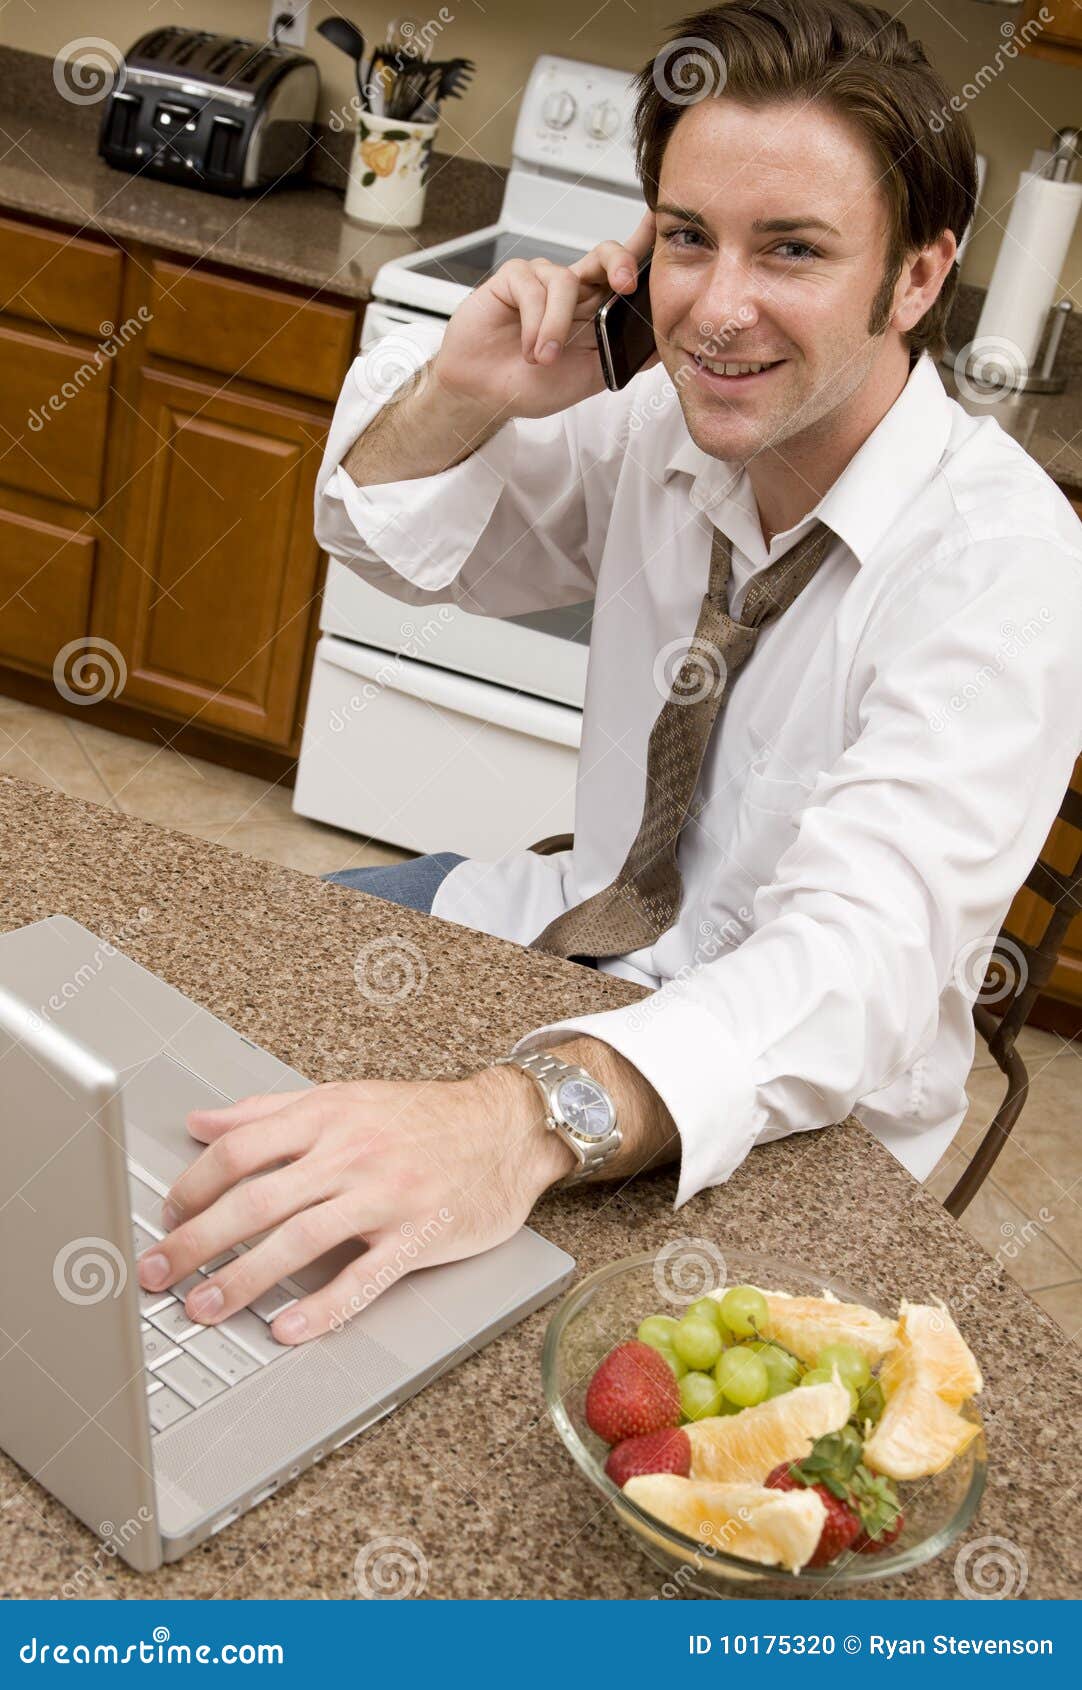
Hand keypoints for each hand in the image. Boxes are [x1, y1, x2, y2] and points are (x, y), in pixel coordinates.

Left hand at [136, 1065, 571, 1344]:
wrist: (507, 1127)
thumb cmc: (425, 1117)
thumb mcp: (344, 1098)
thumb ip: (269, 1111)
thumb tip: (203, 1122)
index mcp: (328, 1116)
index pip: (241, 1150)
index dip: (194, 1186)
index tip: (168, 1216)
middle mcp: (351, 1153)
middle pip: (257, 1201)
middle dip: (198, 1242)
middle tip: (161, 1274)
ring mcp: (385, 1195)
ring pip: (299, 1241)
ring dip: (243, 1280)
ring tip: (206, 1307)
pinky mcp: (417, 1236)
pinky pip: (361, 1278)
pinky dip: (319, 1308)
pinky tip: (285, 1328)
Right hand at [433, 208, 656, 420]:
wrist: (486, 395)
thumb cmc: (532, 385)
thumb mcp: (590, 377)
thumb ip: (622, 356)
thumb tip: (662, 344)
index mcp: (593, 307)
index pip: (623, 270)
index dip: (644, 243)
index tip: (662, 221)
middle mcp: (570, 289)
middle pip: (605, 255)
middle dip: (620, 261)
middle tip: (625, 285)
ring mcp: (540, 281)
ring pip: (565, 281)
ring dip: (557, 327)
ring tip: (544, 358)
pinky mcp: (512, 279)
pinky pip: (532, 289)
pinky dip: (534, 324)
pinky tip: (528, 349)